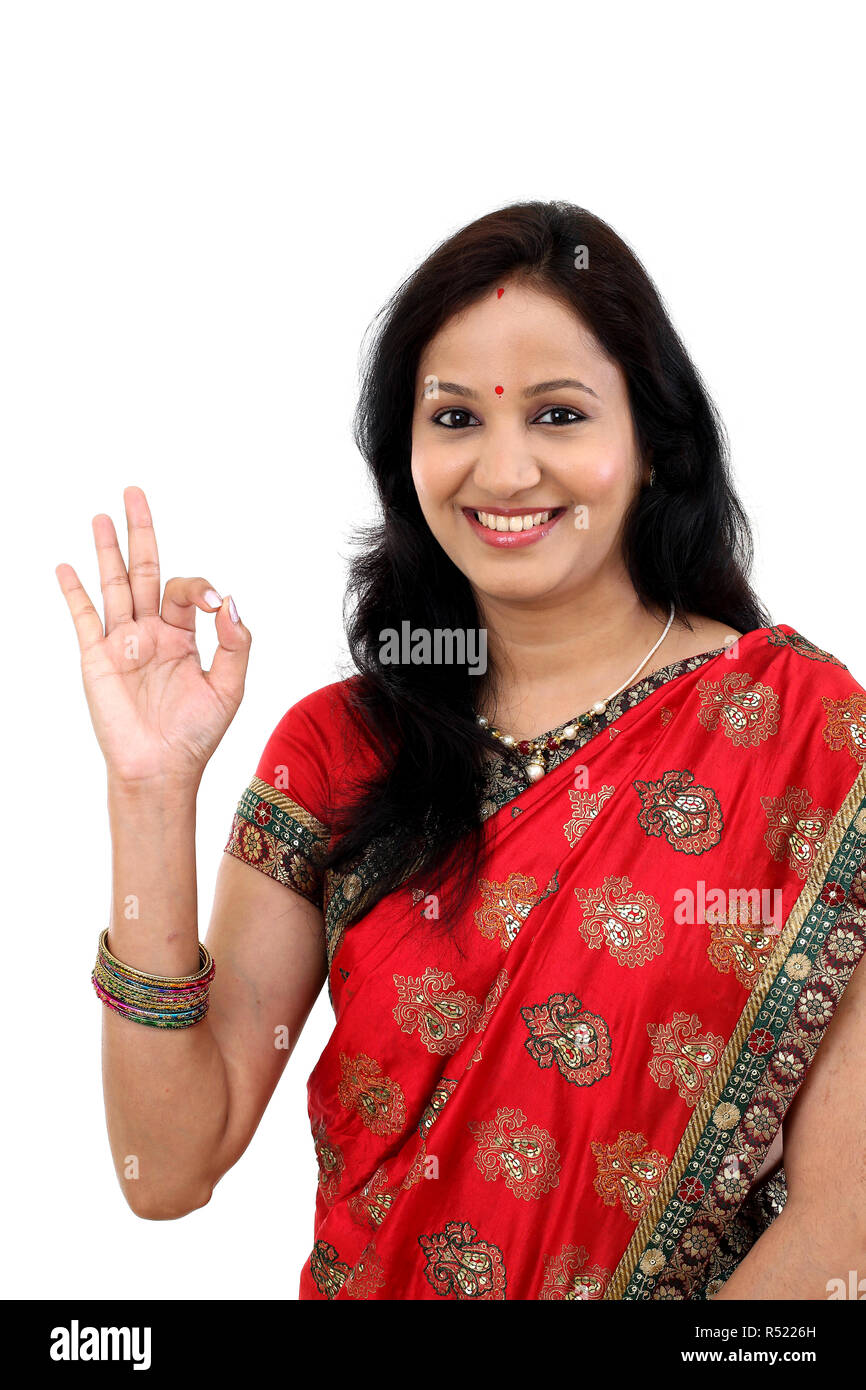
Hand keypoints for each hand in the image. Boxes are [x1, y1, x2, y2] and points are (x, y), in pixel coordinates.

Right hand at [56, 486, 250, 789]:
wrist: (161, 769)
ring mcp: (122, 642)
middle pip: (144, 570)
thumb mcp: (230, 688)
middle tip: (135, 493)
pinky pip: (83, 618)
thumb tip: (233, 601)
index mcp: (183, 636)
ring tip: (103, 516)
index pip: (187, 591)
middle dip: (142, 532)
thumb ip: (237, 644)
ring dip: (107, 550)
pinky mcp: (97, 658)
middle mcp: (150, 632)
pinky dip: (74, 592)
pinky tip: (66, 567)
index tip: (215, 603)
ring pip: (113, 585)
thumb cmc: (196, 735)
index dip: (203, 588)